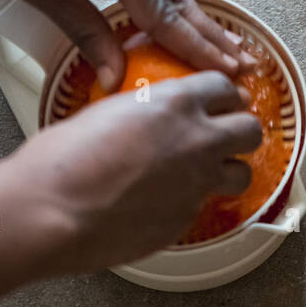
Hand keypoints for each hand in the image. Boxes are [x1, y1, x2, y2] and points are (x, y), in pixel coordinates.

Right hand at [12, 72, 263, 272]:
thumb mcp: (109, 110)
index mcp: (176, 101)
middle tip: (223, 138)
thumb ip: (145, 113)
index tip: (219, 104)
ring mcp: (197, 184)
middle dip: (240, 132)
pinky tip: (167, 200)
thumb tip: (150, 119)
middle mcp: (197, 140)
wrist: (55, 209)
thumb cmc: (64, 158)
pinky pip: (205, 205)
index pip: (225, 87)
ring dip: (229, 171)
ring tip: (207, 173)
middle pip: (250, 130)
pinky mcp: (187, 219)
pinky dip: (193, 201)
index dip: (223, 97)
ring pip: (242, 174)